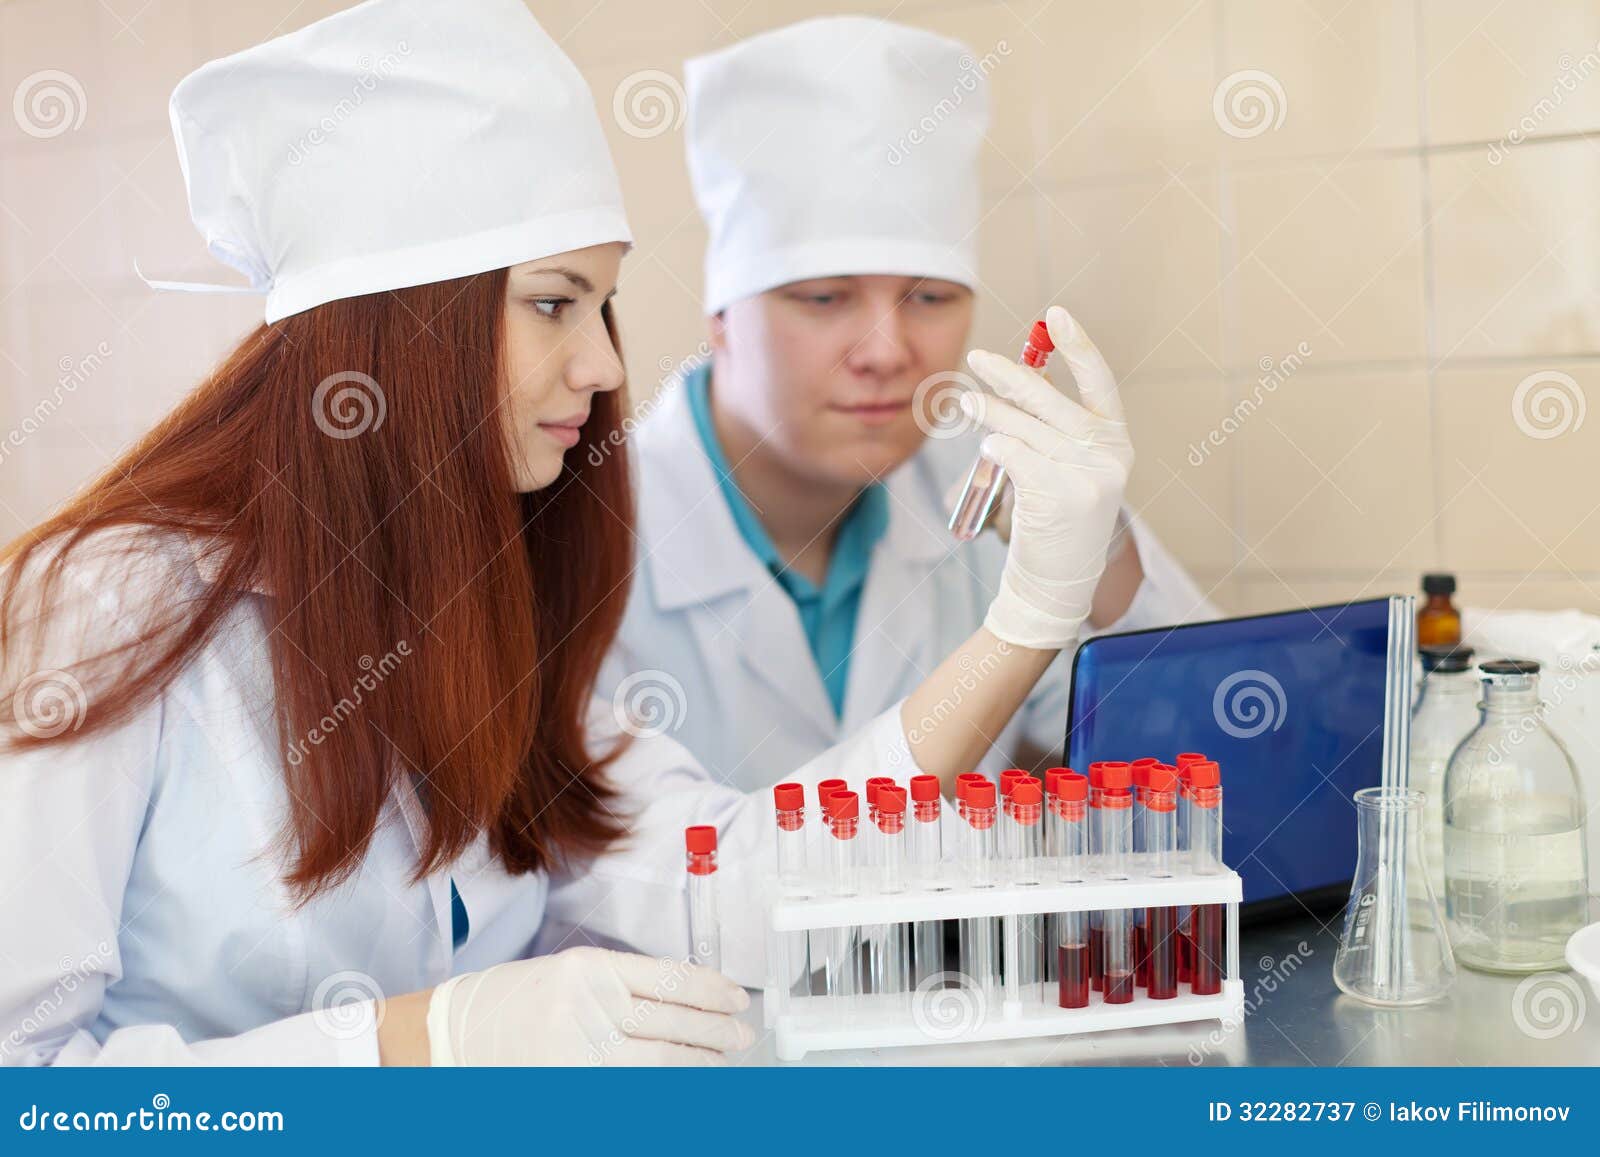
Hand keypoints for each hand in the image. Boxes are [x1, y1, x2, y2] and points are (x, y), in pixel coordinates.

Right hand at [426, 947, 754, 1065]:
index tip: (736, 997)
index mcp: (589, 968)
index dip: (711, 990)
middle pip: (672, 1021)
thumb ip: (622, 987)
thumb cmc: (513, 1002)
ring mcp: (578, 1050)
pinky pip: (632, 1089)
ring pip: (660, 1060)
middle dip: (716, 1030)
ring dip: (699, 1061)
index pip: (669, 977)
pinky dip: (665, 1088)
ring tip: (722, 1059)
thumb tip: (683, 1005)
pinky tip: (685, 1085)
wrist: (452, 1033)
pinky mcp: (570, 1083)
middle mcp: (587, 1006)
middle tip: (742, 1034)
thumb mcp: (569, 976)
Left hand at [958, 305, 1131, 649]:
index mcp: (1115, 442)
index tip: (1055, 314)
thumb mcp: (1063, 468)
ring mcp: (1091, 475)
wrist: (1056, 583)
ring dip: (990, 412)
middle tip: (977, 360)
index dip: (1079, 346)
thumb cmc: (1053, 521)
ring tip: (966, 403)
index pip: (1101, 382)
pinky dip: (997, 447)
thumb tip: (1021, 376)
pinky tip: (988, 448)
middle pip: (1052, 401)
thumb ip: (1051, 426)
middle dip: (1011, 377)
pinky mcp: (1064, 495)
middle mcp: (1110, 455)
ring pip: (1026, 428)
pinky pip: (1017, 455)